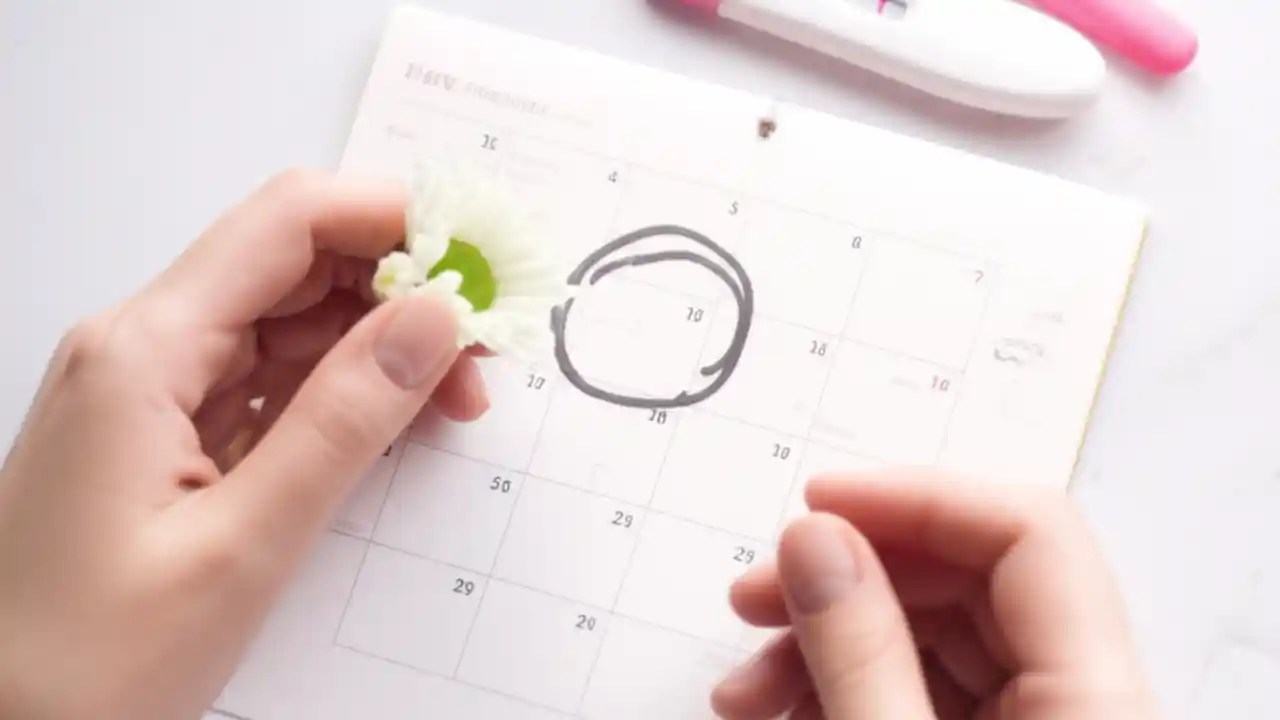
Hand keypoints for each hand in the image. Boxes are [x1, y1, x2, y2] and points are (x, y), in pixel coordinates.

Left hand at [0, 170, 488, 719]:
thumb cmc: (82, 664)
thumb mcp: (241, 547)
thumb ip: (343, 423)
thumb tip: (431, 323)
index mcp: (144, 353)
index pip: (289, 223)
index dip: (395, 220)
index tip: (477, 259)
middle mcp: (142, 349)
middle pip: (295, 263)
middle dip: (401, 287)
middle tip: (484, 343)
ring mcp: (152, 389)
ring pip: (290, 321)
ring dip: (379, 343)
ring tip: (451, 394)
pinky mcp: (166, 432)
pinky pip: (271, 379)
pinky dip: (340, 390)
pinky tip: (390, 419)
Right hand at [711, 469, 1160, 718]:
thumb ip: (858, 657)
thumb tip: (816, 541)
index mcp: (1093, 700)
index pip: (1027, 532)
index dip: (916, 495)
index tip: (818, 503)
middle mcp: (1079, 704)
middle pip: (966, 580)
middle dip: (843, 579)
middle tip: (756, 596)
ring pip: (928, 638)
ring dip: (822, 646)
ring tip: (744, 691)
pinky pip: (915, 691)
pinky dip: (839, 690)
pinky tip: (778, 713)